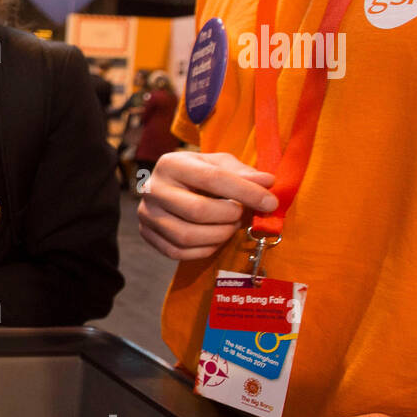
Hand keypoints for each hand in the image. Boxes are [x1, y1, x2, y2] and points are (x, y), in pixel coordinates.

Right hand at [138, 150, 277, 259]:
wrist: (170, 188)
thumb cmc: (199, 175)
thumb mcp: (220, 165)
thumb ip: (244, 174)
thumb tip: (268, 183)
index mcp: (171, 163)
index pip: (211, 178)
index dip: (245, 192)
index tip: (270, 202)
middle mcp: (152, 188)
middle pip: (198, 211)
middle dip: (230, 216)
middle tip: (243, 214)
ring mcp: (146, 214)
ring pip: (187, 236)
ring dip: (219, 235)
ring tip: (230, 226)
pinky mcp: (146, 235)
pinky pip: (178, 252)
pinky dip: (204, 250)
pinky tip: (215, 239)